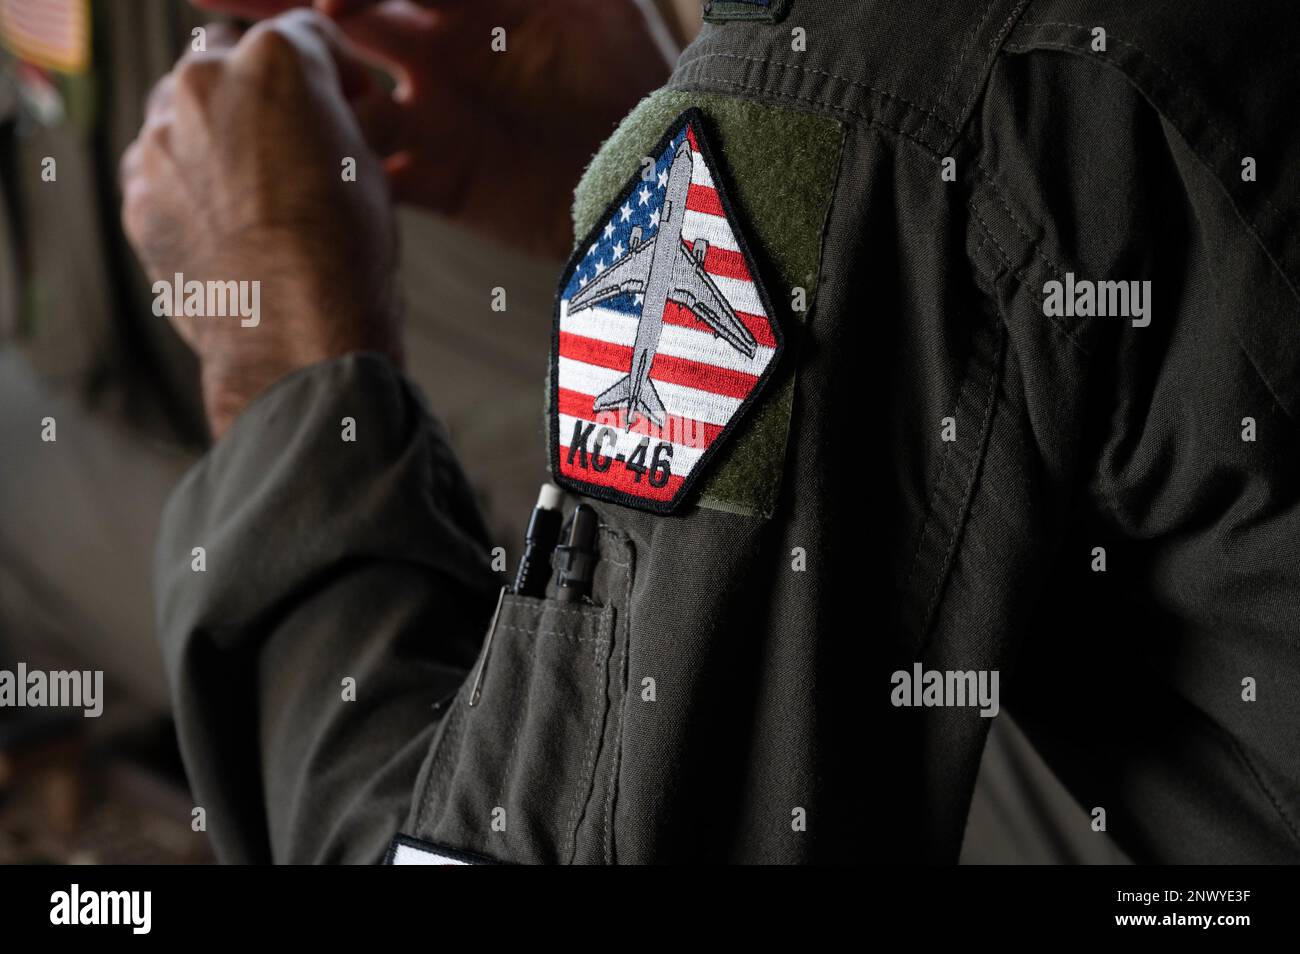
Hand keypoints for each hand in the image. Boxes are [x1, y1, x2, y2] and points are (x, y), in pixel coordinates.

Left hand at [121, 10, 401, 438]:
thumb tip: (331, 118)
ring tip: (259, 191)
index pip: (304, 34)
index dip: (335, 71)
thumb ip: (338, 120)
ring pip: (186, 113)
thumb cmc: (347, 253)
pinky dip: (191, 184)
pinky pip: (163, 170)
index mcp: (275, 62)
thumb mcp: (371, 168)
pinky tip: (230, 225)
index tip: (348, 102)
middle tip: (296, 141)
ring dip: (219, 135)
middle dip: (262, 91)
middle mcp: (206, 83)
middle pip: (229, 59)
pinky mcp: (137, 194)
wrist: (297, 334)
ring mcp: (160, 138)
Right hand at [192, 0, 675, 258]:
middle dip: (278, 12)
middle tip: (212, 3)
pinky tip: (292, 163)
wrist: (664, 170)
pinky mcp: (444, 184)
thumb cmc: (636, 70)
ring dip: (292, 94)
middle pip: (338, 28)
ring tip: (238, 84)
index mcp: (465, 5)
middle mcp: (438, 58)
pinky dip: (334, 170)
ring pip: (341, 102)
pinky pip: (372, 176)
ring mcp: (436, 122)